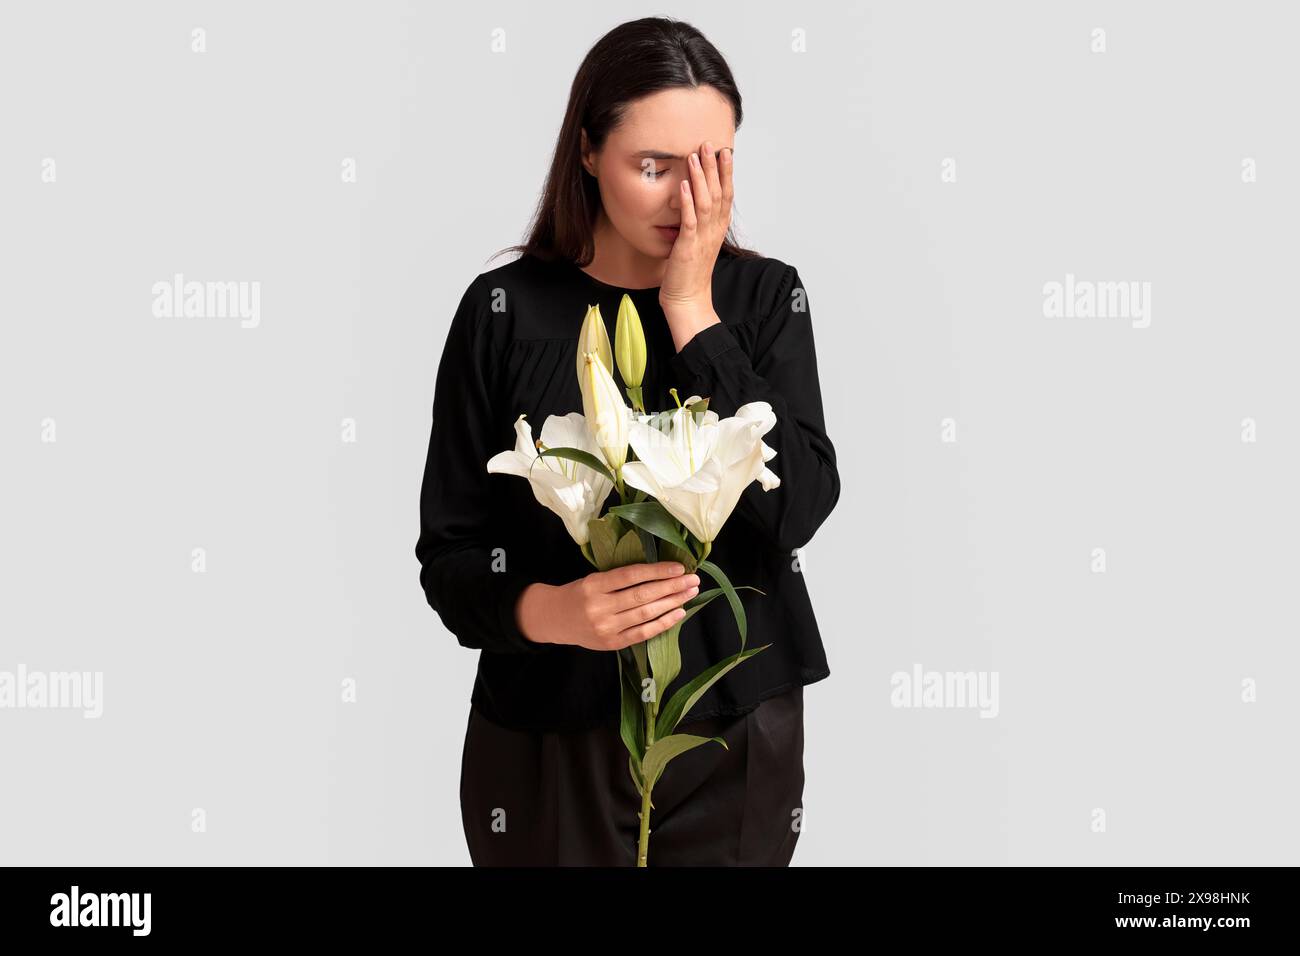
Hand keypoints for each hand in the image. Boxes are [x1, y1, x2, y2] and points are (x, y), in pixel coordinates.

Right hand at [515, 562, 699, 650]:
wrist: (554, 619)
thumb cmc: (579, 594)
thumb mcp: (593, 578)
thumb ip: (620, 578)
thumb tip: (660, 572)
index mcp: (594, 585)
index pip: (631, 575)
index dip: (657, 571)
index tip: (679, 567)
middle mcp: (599, 607)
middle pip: (643, 595)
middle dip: (672, 587)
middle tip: (693, 579)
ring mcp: (606, 628)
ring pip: (646, 614)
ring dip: (672, 603)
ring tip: (690, 593)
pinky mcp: (611, 644)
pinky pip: (643, 633)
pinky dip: (663, 623)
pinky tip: (679, 612)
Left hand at [660, 141, 732, 349]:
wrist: (688, 300)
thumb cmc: (690, 274)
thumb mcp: (698, 243)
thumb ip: (699, 224)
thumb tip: (693, 205)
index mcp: (717, 229)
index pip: (726, 195)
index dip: (726, 173)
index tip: (725, 152)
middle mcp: (714, 231)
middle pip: (718, 193)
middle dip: (715, 168)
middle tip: (711, 144)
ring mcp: (702, 238)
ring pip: (705, 202)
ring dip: (701, 178)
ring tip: (696, 156)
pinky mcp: (688, 246)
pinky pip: (690, 220)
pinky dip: (687, 202)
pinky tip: (683, 185)